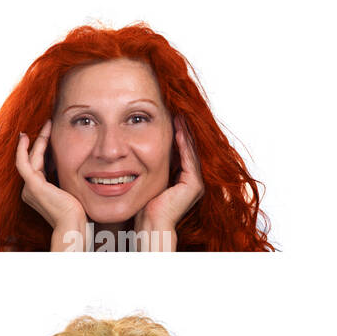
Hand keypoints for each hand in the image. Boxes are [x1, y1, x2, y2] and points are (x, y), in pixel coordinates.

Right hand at [17, 120, 86, 251]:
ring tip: (46, 125)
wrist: (72, 224)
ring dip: (38, 140)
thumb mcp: (69, 191)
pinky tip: (25, 136)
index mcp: (37, 192)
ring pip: (30, 158)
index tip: (48, 136)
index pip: (38, 166)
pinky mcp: (32, 185)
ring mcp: (29, 188)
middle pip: (33, 159)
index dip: (42, 150)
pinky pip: (23, 162)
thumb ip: (65, 180)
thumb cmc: (75, 212)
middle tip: (48, 124)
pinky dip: (22, 149)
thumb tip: (77, 167)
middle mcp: (29, 190)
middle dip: (40, 141)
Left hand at [133, 117, 203, 251]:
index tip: (171, 117)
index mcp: (184, 180)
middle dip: (183, 130)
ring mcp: (196, 183)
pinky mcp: (194, 185)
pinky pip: (189, 158)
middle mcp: (193, 181)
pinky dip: (184, 144)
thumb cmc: (145, 206)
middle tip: (177, 111)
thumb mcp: (149, 179)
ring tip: (179, 116)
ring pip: (190, 151)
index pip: (182, 151)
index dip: (178, 134)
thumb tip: (141, 148)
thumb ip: (152, 165)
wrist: (149, 224)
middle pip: (189, 149)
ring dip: (185, 133)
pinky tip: (178, 130)